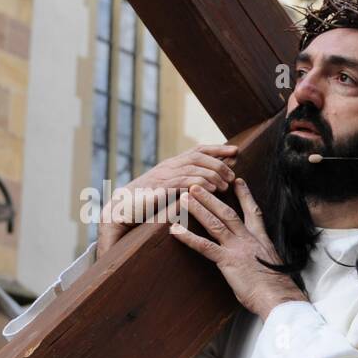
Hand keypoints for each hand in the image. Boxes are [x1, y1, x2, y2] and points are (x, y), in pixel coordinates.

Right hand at [98, 144, 238, 255]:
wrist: (122, 209)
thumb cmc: (146, 202)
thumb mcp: (168, 189)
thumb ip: (184, 182)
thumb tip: (207, 182)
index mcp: (172, 164)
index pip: (198, 150)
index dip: (218, 149)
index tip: (236, 151)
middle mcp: (168, 165)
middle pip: (199, 156)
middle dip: (219, 163)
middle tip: (232, 175)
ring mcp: (163, 175)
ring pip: (193, 167)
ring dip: (212, 174)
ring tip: (225, 185)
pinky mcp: (160, 188)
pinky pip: (183, 181)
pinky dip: (199, 183)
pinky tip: (211, 190)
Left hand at [169, 180, 306, 318]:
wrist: (279, 297)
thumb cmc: (277, 289)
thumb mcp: (271, 267)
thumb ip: (260, 259)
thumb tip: (255, 263)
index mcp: (261, 240)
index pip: (253, 212)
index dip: (245, 196)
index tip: (238, 181)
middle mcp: (249, 239)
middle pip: (228, 212)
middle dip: (212, 197)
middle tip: (198, 185)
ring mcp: (238, 248)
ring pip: (216, 223)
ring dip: (198, 209)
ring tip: (185, 198)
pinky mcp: (228, 261)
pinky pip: (205, 246)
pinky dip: (188, 237)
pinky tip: (175, 231)